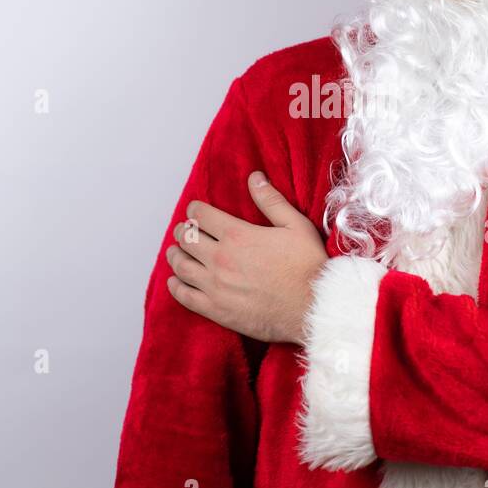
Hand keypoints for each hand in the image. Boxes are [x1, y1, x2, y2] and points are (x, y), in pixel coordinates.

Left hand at [165, 171, 327, 345]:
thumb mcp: (295, 225)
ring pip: (180, 265)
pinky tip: (175, 281)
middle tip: (184, 230)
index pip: (201, 215)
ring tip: (176, 252)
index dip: (195, 210)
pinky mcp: (216, 309)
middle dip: (183, 231)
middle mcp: (220, 258)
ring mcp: (215, 285)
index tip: (196, 211)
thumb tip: (255, 177)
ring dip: (175, 255)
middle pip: (186, 238)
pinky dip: (175, 286)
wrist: (312, 307)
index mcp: (237, 235)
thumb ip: (271, 200)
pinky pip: (184, 296)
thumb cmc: (307, 266)